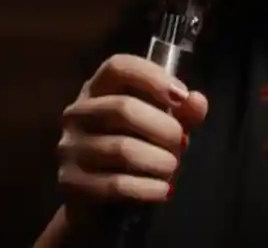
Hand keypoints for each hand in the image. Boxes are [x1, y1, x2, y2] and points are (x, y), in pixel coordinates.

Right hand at [55, 54, 208, 231]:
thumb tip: (197, 101)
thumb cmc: (134, 149)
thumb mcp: (162, 125)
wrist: (101, 200)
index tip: (182, 97)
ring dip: (158, 160)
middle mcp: (77, 113)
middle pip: (123, 108)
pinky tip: (162, 190)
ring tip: (172, 167)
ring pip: (121, 149)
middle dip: (164, 128)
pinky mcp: (70, 182)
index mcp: (98, 89)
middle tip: (183, 144)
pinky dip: (146, 188)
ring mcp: (70, 148)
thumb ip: (182, 112)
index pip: (118, 67)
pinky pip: (114, 184)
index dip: (152, 77)